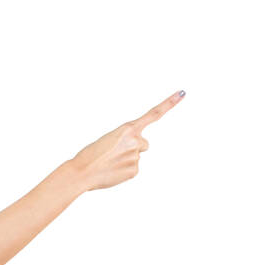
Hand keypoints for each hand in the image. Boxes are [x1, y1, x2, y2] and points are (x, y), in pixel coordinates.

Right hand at [68, 90, 185, 191]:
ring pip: (137, 157)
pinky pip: (133, 169)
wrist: (82, 172)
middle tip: (114, 153)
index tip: (183, 93)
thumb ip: (127, 141)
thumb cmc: (91, 154)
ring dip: (126, 159)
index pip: (154, 114)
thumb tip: (138, 153)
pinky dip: (124, 171)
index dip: (170, 103)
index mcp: (128, 128)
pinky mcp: (135, 171)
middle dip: (133, 148)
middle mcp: (136, 141)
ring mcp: (136, 156)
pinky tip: (112, 171)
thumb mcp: (110, 139)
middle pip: (143, 144)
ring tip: (110, 163)